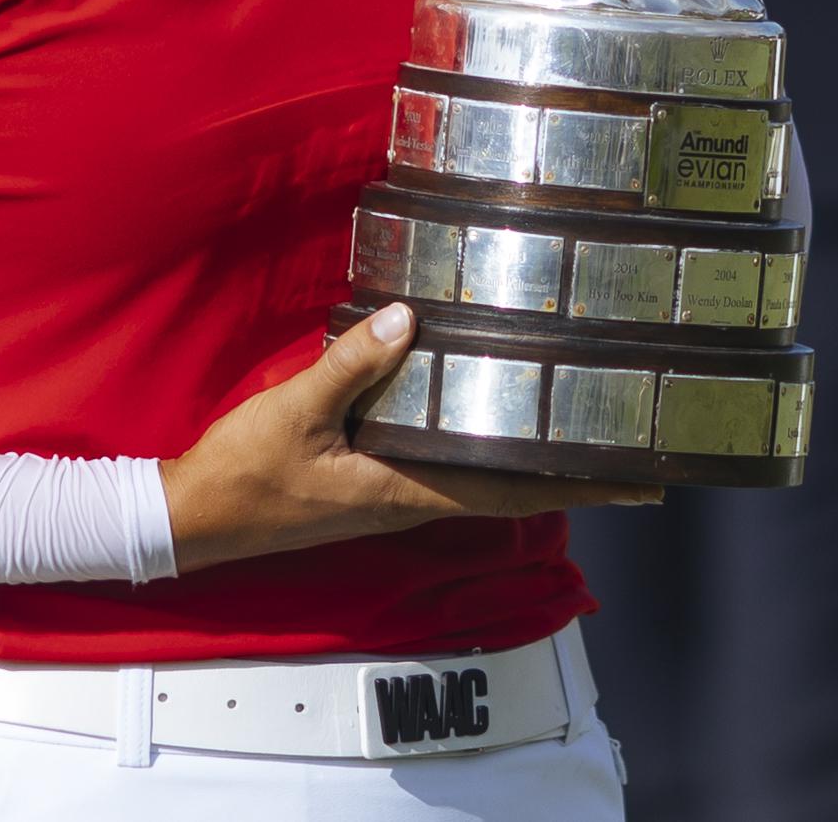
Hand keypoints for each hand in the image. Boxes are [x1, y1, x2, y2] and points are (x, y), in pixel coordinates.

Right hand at [158, 304, 658, 574]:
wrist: (194, 518)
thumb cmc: (241, 475)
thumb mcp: (293, 411)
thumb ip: (351, 365)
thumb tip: (410, 319)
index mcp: (403, 489)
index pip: (513, 489)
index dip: (581, 484)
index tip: (643, 479)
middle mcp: (411, 498)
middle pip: (514, 487)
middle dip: (577, 472)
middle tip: (641, 452)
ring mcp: (393, 493)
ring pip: (484, 477)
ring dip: (536, 461)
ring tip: (585, 434)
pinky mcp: (372, 482)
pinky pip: (448, 466)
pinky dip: (486, 449)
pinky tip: (492, 423)